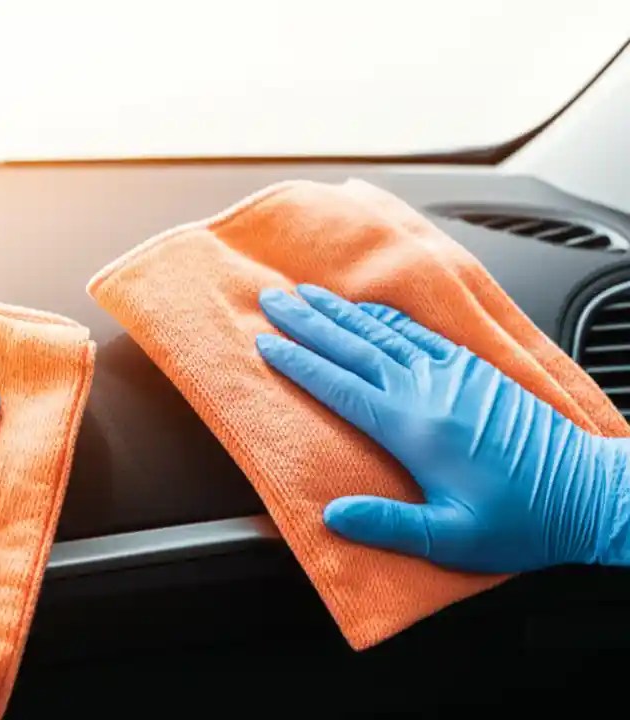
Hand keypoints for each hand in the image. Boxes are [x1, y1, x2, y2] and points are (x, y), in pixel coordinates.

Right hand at [255, 284, 629, 573]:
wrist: (589, 494)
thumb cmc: (523, 521)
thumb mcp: (451, 539)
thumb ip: (388, 525)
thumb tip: (332, 515)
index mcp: (414, 428)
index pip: (340, 385)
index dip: (298, 363)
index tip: (265, 343)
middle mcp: (429, 390)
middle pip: (353, 346)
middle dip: (307, 322)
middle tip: (271, 300)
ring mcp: (453, 374)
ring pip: (382, 332)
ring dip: (339, 311)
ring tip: (305, 294)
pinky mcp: (473, 370)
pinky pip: (418, 333)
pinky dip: (385, 317)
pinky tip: (366, 309)